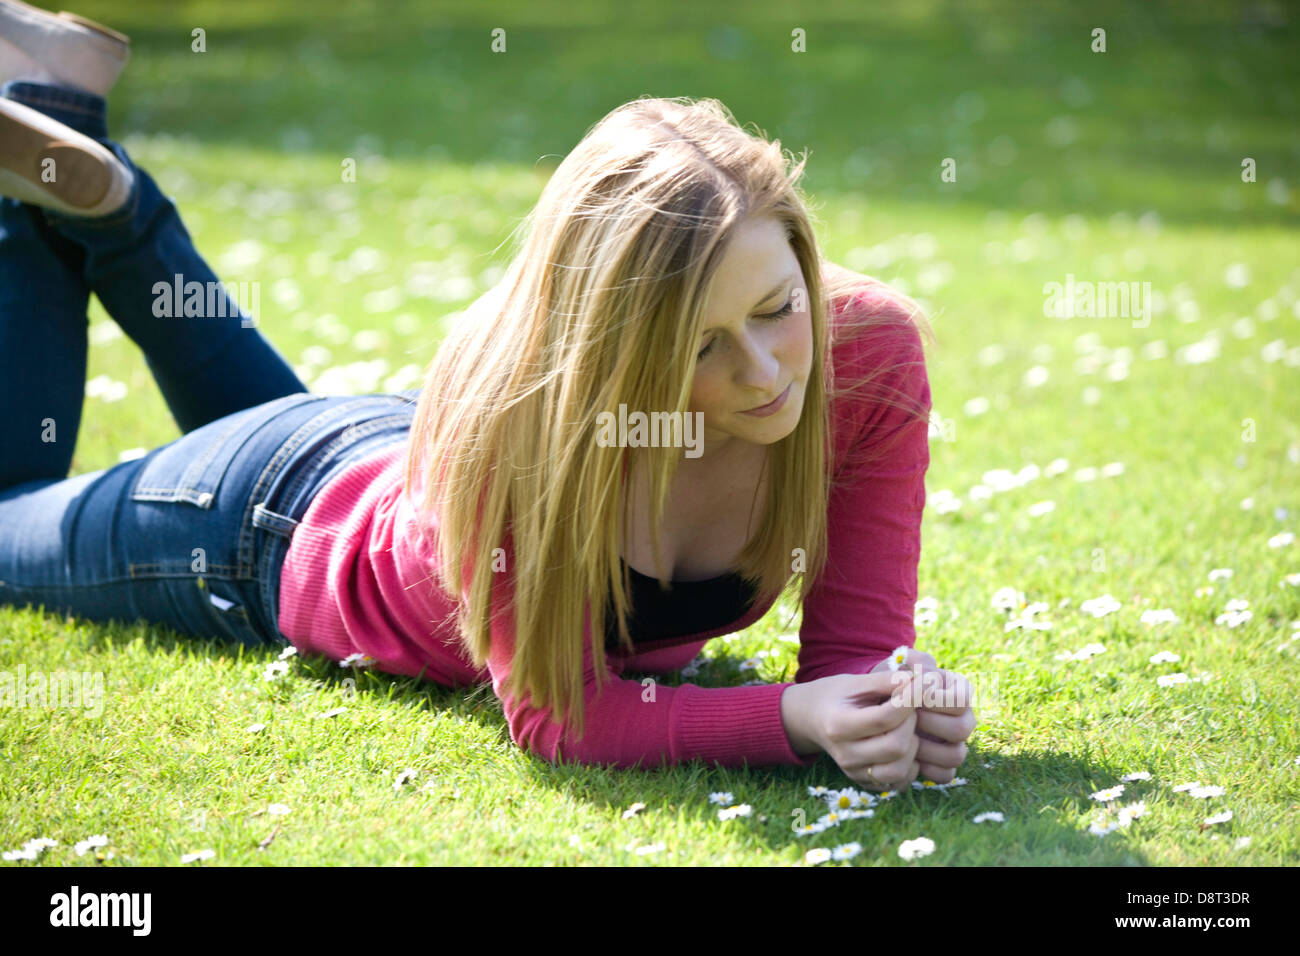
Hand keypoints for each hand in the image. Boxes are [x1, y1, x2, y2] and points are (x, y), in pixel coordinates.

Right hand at [781, 672, 920, 790]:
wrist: (812, 719)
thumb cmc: (836, 696)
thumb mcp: (855, 682)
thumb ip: (885, 681)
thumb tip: (917, 682)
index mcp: (839, 725)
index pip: (884, 718)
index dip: (910, 700)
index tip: (924, 684)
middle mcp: (845, 754)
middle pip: (895, 747)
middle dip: (911, 724)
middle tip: (910, 708)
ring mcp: (854, 772)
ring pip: (900, 769)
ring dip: (913, 746)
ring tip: (906, 727)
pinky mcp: (865, 783)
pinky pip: (899, 782)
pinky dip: (909, 764)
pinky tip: (905, 744)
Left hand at [870, 649, 976, 783]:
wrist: (877, 705)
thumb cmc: (891, 683)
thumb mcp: (898, 666)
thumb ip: (911, 661)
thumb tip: (916, 665)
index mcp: (958, 691)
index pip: (961, 699)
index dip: (936, 700)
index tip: (912, 697)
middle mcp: (963, 718)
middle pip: (962, 729)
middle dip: (929, 723)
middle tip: (905, 718)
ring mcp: (954, 743)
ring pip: (956, 755)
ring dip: (927, 748)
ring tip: (903, 737)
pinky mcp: (942, 764)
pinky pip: (945, 775)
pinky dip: (926, 770)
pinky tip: (906, 757)